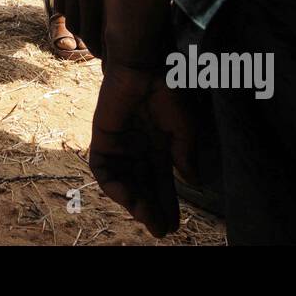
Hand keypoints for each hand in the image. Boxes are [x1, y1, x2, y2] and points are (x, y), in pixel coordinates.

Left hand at [89, 62, 197, 237]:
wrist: (143, 65)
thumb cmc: (167, 88)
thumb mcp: (183, 127)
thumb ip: (184, 154)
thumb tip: (193, 182)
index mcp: (158, 145)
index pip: (161, 181)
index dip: (167, 203)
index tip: (174, 225)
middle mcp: (138, 148)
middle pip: (143, 186)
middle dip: (151, 208)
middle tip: (161, 230)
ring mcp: (120, 144)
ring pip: (124, 182)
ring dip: (134, 202)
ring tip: (147, 218)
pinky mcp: (102, 138)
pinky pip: (103, 169)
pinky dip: (114, 186)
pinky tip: (129, 199)